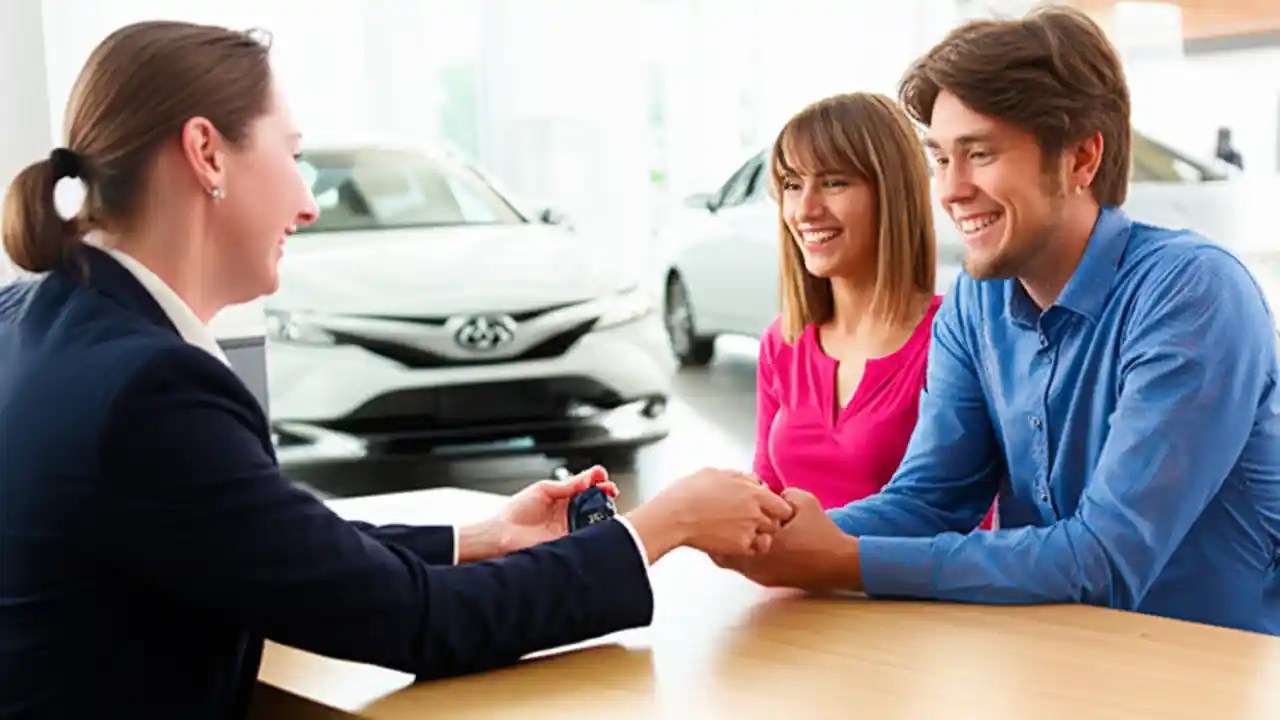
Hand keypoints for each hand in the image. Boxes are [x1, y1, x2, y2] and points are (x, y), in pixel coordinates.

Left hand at [458, 466, 616, 561]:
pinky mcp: (568, 541)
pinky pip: (586, 534)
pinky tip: (600, 517)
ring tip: (607, 498)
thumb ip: (566, 485)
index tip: (601, 474)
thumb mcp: (543, 489)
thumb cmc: (516, 512)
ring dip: (603, 508)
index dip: (595, 480)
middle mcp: (567, 512)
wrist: (503, 534)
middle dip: (604, 492)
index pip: (584, 486)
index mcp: (561, 498)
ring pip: (593, 516)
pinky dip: (595, 526)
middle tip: (609, 487)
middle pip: (593, 501)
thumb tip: (585, 479)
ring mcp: (569, 527)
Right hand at [625, 468, 793, 562]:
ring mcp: (748, 531)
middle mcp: (756, 513)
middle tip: (754, 520)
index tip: (768, 509)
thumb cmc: (689, 493)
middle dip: (769, 522)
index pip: (784, 505)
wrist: (675, 516)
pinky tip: (733, 539)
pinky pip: (752, 549)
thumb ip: (741, 477)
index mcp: (753, 492)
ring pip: (766, 537)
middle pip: (777, 522)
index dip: (777, 508)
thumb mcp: (716, 473)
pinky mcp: (738, 547)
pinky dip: (746, 547)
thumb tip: (753, 481)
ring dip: (759, 535)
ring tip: (742, 531)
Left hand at [713, 489, 862, 592]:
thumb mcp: (803, 501)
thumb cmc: (821, 532)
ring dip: (732, 549)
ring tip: (736, 533)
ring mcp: (761, 575)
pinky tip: (755, 544)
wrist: (839, 563)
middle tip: (722, 525)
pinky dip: (744, 556)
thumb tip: (766, 492)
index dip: (721, 523)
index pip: (727, 536)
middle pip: (721, 554)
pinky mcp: (768, 581)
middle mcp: (757, 563)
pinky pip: (746, 568)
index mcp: (761, 542)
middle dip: (721, 539)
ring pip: (732, 563)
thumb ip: (781, 494)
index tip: (719, 513)